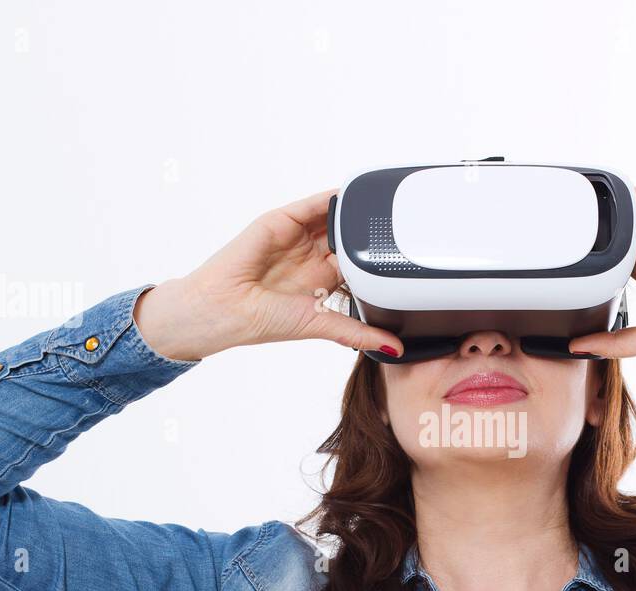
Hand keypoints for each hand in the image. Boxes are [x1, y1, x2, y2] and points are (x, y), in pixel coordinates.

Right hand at [132, 189, 403, 361]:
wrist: (225, 310)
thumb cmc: (263, 320)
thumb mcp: (323, 325)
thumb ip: (358, 333)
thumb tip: (393, 349)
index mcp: (322, 280)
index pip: (360, 264)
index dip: (381, 260)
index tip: (410, 256)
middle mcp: (312, 256)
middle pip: (351, 237)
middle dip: (373, 233)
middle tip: (405, 226)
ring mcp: (297, 237)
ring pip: (336, 218)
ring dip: (357, 213)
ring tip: (385, 207)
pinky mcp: (282, 221)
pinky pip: (313, 205)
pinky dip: (334, 199)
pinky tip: (354, 196)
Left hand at [567, 187, 635, 364]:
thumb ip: (614, 342)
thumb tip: (578, 347)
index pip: (621, 259)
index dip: (599, 254)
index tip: (571, 249)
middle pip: (628, 234)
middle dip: (605, 227)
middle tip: (572, 218)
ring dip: (619, 209)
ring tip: (589, 199)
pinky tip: (620, 191)